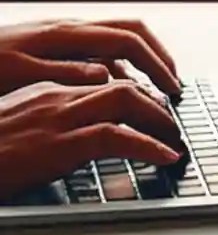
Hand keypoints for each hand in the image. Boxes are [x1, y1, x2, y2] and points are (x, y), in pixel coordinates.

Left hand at [0, 19, 179, 94]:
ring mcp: (63, 35)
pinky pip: (98, 50)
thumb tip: (107, 75)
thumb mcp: (19, 73)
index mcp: (65, 33)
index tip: (170, 90)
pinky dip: (119, 66)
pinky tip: (117, 89)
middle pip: (132, 32)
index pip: (128, 41)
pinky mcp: (54, 46)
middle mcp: (69, 28)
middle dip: (159, 57)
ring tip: (155, 88)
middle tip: (175, 85)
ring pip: (117, 39)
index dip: (155, 64)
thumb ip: (64, 73)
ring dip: (142, 61)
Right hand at [0, 81, 183, 198]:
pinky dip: (149, 145)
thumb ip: (56, 119)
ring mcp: (58, 118)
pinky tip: (165, 157)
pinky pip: (117, 137)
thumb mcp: (26, 127)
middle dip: (156, 101)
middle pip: (123, 83)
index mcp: (48, 90)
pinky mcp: (59, 144)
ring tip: (174, 139)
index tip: (157, 106)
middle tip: (173, 122)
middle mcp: (57, 97)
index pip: (106, 77)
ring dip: (159, 119)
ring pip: (126, 101)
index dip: (139, 90)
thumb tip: (90, 129)